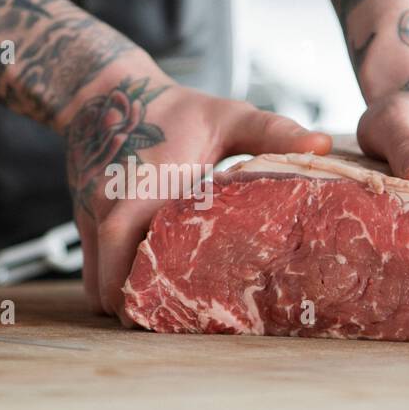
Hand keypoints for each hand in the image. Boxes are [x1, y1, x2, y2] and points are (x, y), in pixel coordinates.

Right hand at [62, 65, 331, 317]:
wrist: (107, 89)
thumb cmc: (175, 108)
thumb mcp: (228, 115)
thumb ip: (273, 132)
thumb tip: (324, 145)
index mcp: (141, 194)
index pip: (123, 259)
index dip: (142, 296)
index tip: (175, 317)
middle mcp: (106, 211)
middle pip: (104, 286)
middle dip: (135, 308)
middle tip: (177, 320)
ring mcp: (88, 218)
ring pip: (94, 281)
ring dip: (120, 295)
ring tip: (161, 306)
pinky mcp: (84, 219)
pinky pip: (92, 264)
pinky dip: (112, 278)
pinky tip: (145, 278)